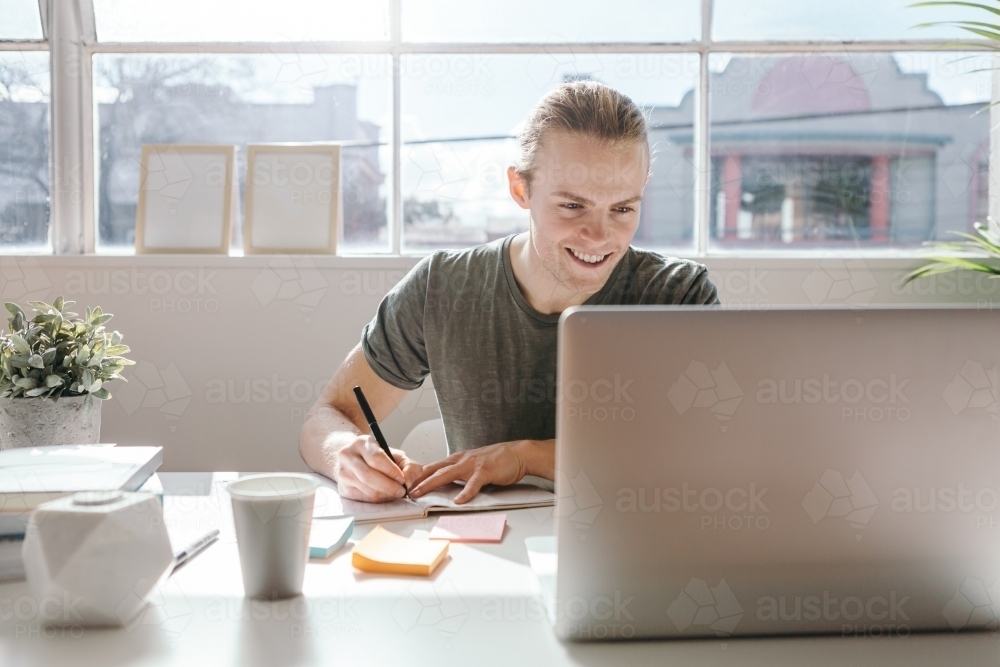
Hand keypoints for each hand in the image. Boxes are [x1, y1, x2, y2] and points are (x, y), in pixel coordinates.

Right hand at [334, 434, 422, 502]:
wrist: (354, 459)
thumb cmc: (376, 457)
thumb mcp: (395, 455)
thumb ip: (408, 465)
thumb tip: (409, 481)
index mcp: (361, 443)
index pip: (376, 458)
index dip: (391, 471)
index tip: (403, 479)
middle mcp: (348, 456)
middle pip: (368, 476)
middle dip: (388, 486)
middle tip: (401, 491)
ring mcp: (343, 473)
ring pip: (366, 489)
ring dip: (385, 494)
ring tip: (395, 493)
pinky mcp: (343, 488)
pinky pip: (363, 498)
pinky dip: (378, 499)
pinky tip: (384, 495)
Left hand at [410, 440, 532, 503]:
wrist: (518, 453)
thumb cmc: (497, 460)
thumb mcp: (473, 464)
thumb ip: (460, 472)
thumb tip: (447, 483)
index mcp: (458, 459)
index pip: (434, 466)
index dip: (419, 474)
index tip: (406, 483)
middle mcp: (462, 460)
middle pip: (435, 469)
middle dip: (418, 480)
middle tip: (405, 490)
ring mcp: (473, 465)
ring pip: (447, 474)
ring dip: (431, 484)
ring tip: (420, 493)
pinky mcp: (485, 471)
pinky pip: (473, 484)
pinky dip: (465, 493)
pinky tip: (458, 501)